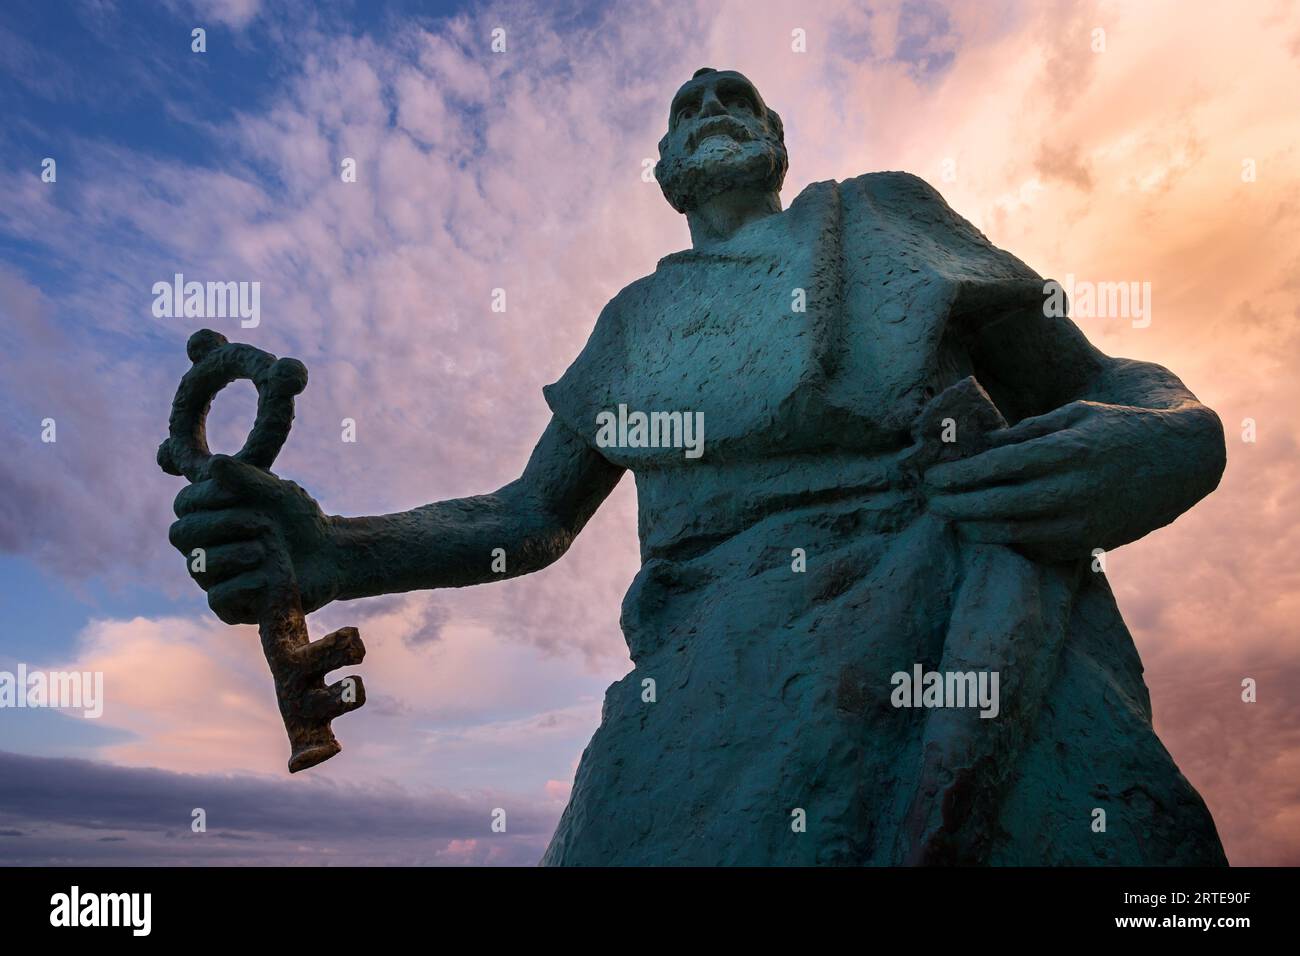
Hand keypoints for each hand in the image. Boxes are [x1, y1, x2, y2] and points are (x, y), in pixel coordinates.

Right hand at [168, 455, 339, 623]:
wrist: (331, 553)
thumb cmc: (298, 518)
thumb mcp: (276, 491)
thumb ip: (246, 477)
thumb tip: (214, 464)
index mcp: (209, 515)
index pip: (184, 504)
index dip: (204, 496)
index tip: (236, 492)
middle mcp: (205, 546)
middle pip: (182, 534)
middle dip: (219, 524)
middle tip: (259, 522)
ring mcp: (216, 577)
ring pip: (198, 567)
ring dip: (233, 554)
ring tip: (264, 550)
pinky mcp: (233, 606)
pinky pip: (218, 598)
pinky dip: (242, 585)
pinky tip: (267, 578)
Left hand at [921, 400, 1181, 561]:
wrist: (1181, 462)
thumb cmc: (1119, 428)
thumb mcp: (1075, 414)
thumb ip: (1027, 431)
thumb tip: (981, 446)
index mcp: (1066, 451)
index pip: (997, 466)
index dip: (958, 474)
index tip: (932, 476)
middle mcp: (1071, 490)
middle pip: (996, 504)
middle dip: (954, 504)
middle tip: (928, 501)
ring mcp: (1080, 523)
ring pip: (1010, 534)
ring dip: (973, 528)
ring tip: (951, 519)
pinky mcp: (1086, 545)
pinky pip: (1034, 549)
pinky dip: (1007, 542)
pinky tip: (988, 531)